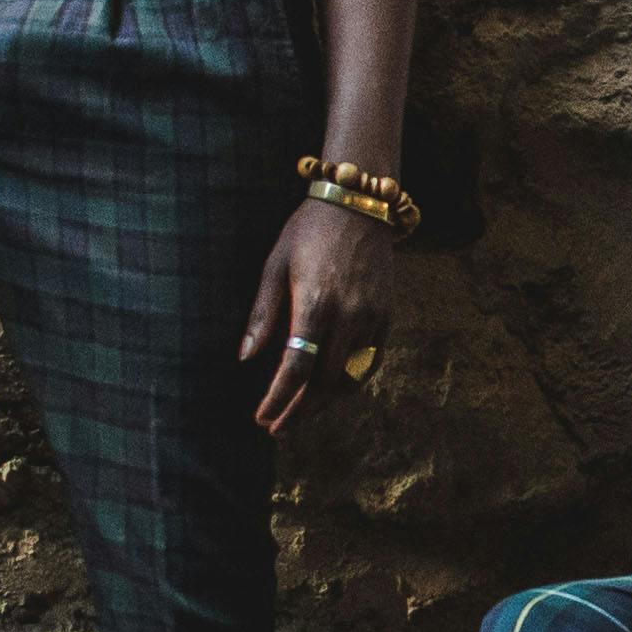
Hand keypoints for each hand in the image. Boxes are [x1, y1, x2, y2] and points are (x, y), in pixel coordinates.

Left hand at [242, 193, 396, 431]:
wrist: (360, 202)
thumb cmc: (308, 230)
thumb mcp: (275, 264)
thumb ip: (263, 314)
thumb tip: (245, 357)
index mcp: (316, 301)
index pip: (296, 365)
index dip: (278, 397)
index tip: (262, 418)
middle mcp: (348, 314)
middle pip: (323, 381)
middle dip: (299, 410)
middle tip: (277, 428)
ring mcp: (372, 316)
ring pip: (349, 378)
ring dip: (324, 404)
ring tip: (300, 417)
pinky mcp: (386, 316)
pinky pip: (369, 363)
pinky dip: (349, 384)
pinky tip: (330, 394)